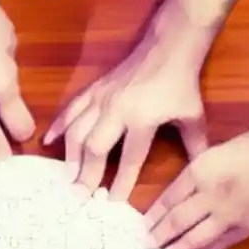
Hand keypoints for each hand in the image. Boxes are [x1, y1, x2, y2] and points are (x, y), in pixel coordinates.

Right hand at [45, 36, 207, 201]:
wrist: (169, 45)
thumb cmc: (181, 82)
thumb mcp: (192, 115)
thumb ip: (194, 146)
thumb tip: (200, 174)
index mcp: (142, 119)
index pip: (130, 159)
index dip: (121, 183)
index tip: (111, 202)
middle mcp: (117, 110)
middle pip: (95, 147)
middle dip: (85, 174)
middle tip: (78, 196)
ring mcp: (102, 98)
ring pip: (78, 130)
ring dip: (70, 155)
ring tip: (66, 176)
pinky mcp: (95, 89)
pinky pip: (71, 108)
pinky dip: (59, 125)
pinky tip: (49, 141)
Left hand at [144, 126, 248, 248]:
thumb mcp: (222, 150)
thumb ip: (200, 171)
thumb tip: (180, 194)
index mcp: (203, 169)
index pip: (169, 197)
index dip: (153, 214)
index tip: (141, 224)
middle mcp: (212, 194)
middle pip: (177, 220)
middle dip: (158, 235)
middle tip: (144, 244)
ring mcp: (230, 215)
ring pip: (195, 237)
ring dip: (176, 248)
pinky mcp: (247, 229)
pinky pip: (218, 244)